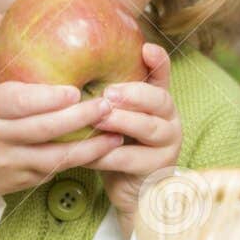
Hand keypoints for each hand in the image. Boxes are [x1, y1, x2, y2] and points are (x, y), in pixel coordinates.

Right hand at [0, 12, 125, 216]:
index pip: (16, 103)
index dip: (46, 99)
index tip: (74, 91)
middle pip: (41, 130)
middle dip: (78, 119)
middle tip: (109, 103)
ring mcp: (11, 162)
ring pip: (54, 157)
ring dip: (89, 146)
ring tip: (118, 129)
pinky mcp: (24, 180)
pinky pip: (56, 170)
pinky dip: (83, 160)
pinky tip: (107, 148)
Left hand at [86, 42, 182, 236]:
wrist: (131, 191)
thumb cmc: (118, 147)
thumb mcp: (113, 120)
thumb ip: (106, 99)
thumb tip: (70, 75)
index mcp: (158, 103)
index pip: (163, 76)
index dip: (158, 62)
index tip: (146, 48)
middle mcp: (169, 119)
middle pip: (159, 99)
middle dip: (133, 94)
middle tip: (107, 94)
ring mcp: (167, 144)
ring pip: (148, 127)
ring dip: (120, 122)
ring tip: (96, 120)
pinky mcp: (156, 168)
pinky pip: (130, 158)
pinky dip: (106, 155)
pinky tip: (87, 153)